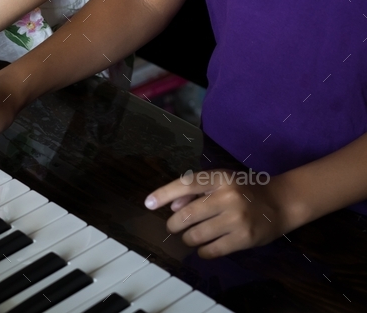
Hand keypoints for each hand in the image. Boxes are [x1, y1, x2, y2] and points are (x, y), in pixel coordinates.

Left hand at [144, 169, 289, 257]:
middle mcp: (227, 196)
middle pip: (187, 214)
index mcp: (220, 178)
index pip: (186, 183)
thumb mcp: (222, 181)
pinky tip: (203, 248)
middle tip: (173, 226)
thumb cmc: (245, 189)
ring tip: (190, 236)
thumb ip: (197, 190)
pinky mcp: (243, 239)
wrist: (280, 203)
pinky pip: (212, 250)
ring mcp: (236, 219)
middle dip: (174, 224)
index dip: (164, 193)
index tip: (148, 202)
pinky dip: (202, 251)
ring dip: (188, 238)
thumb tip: (172, 205)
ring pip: (197, 235)